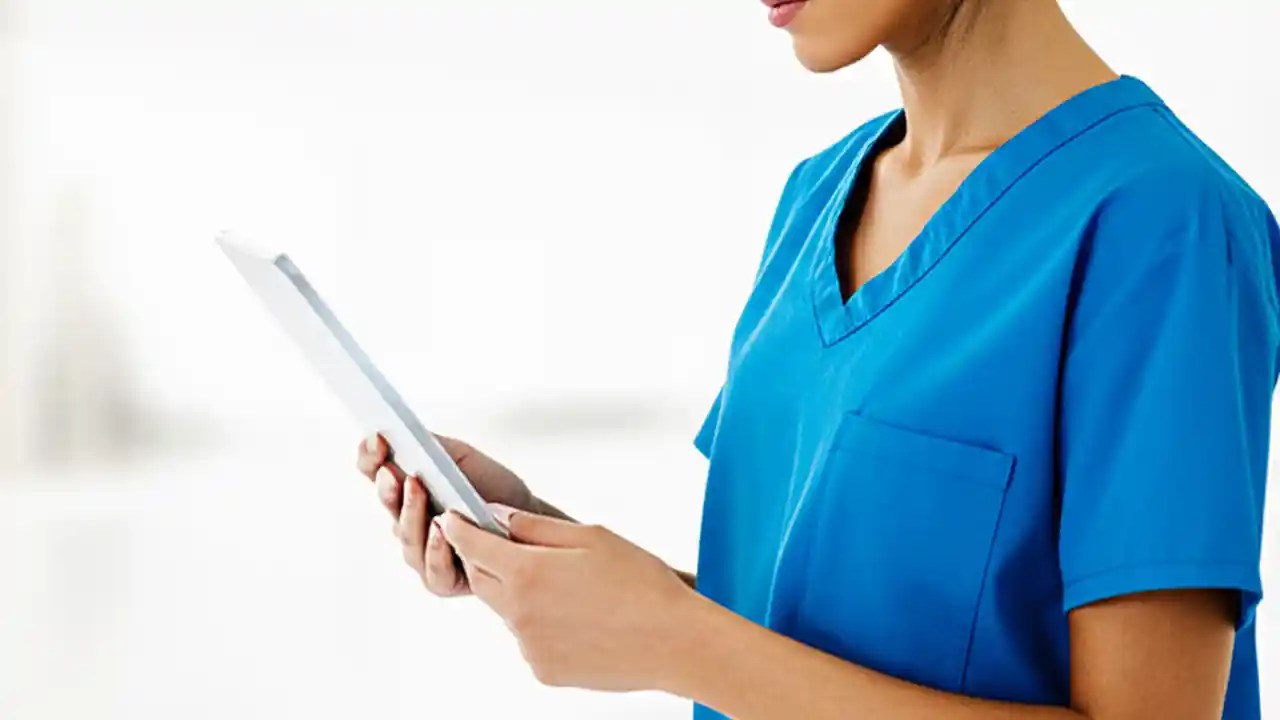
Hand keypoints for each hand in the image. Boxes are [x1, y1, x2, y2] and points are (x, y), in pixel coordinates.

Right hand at [354, 433, 538, 596]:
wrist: (529, 522)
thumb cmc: (493, 489)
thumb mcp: (461, 458)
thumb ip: (431, 447)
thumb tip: (401, 433)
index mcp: (408, 487)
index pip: (376, 471)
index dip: (370, 456)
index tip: (376, 439)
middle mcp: (410, 520)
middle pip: (387, 504)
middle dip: (387, 488)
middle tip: (394, 472)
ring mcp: (424, 551)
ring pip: (406, 537)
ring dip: (410, 514)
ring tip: (419, 492)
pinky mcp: (444, 579)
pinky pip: (432, 570)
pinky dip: (435, 550)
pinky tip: (442, 531)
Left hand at [441, 508, 698, 691]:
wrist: (674, 641)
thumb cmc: (641, 582)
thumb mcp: (591, 537)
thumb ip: (535, 526)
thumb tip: (498, 517)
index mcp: (528, 573)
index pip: (473, 546)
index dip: (457, 529)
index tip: (449, 519)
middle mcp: (519, 613)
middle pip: (482, 580)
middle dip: (486, 560)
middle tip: (510, 546)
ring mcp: (529, 646)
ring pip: (507, 611)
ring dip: (520, 594)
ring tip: (568, 588)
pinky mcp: (543, 670)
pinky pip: (529, 639)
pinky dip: (541, 624)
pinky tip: (578, 617)